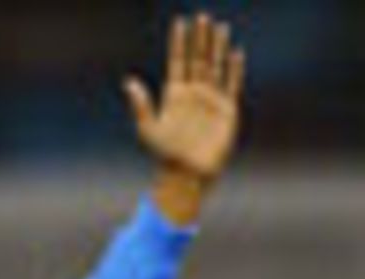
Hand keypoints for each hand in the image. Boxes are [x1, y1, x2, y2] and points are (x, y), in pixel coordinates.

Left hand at [125, 14, 244, 222]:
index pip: (177, 61)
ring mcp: (211, 101)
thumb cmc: (165, 156)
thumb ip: (141, 105)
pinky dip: (234, 69)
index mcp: (174, 95)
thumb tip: (128, 82)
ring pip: (216, 67)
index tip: (180, 22)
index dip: (178, 43)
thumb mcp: (148, 129)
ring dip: (218, 47)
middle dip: (200, 39)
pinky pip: (232, 85)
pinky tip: (236, 53)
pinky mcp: (227, 111)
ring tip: (220, 27)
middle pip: (198, 59)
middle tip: (202, 16)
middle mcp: (194, 94)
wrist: (187, 176)